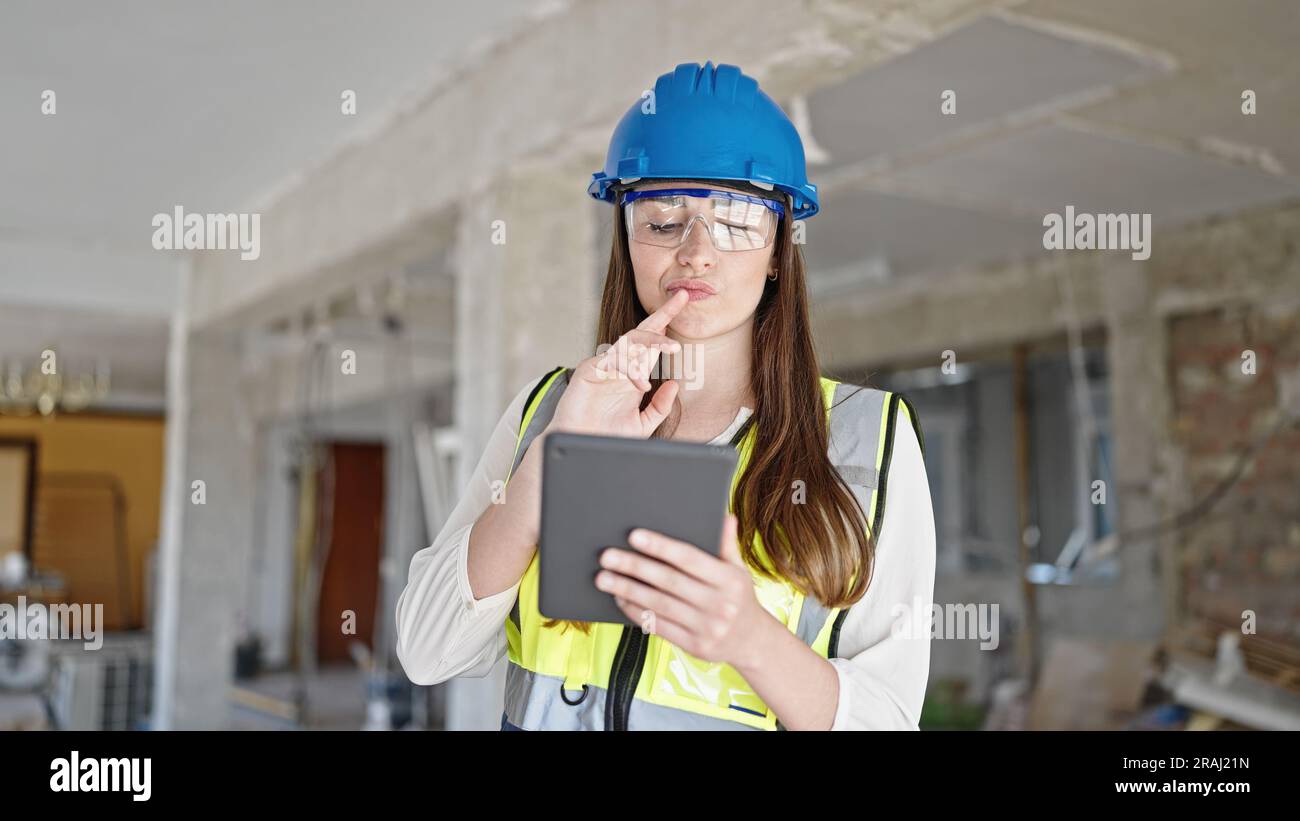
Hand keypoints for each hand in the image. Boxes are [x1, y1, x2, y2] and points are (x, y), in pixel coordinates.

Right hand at [547, 288, 688, 439]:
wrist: (579, 445)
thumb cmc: (606, 434)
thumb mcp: (642, 424)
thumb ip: (659, 406)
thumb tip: (674, 383)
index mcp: (633, 374)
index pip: (652, 344)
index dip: (666, 323)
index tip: (683, 302)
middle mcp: (619, 365)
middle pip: (642, 332)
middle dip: (663, 314)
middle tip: (681, 299)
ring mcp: (603, 365)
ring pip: (629, 341)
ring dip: (653, 341)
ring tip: (673, 348)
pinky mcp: (588, 370)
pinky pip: (613, 360)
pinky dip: (630, 369)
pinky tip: (640, 385)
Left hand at [595, 514, 774, 669]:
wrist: (752, 641)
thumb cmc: (738, 597)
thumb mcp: (738, 570)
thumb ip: (727, 544)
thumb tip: (725, 516)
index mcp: (729, 579)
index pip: (688, 558)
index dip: (660, 546)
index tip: (634, 536)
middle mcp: (719, 603)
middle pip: (668, 581)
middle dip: (634, 567)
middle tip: (607, 556)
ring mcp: (707, 627)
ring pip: (659, 604)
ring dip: (627, 590)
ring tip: (604, 578)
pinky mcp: (694, 646)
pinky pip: (658, 626)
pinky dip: (636, 611)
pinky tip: (620, 598)